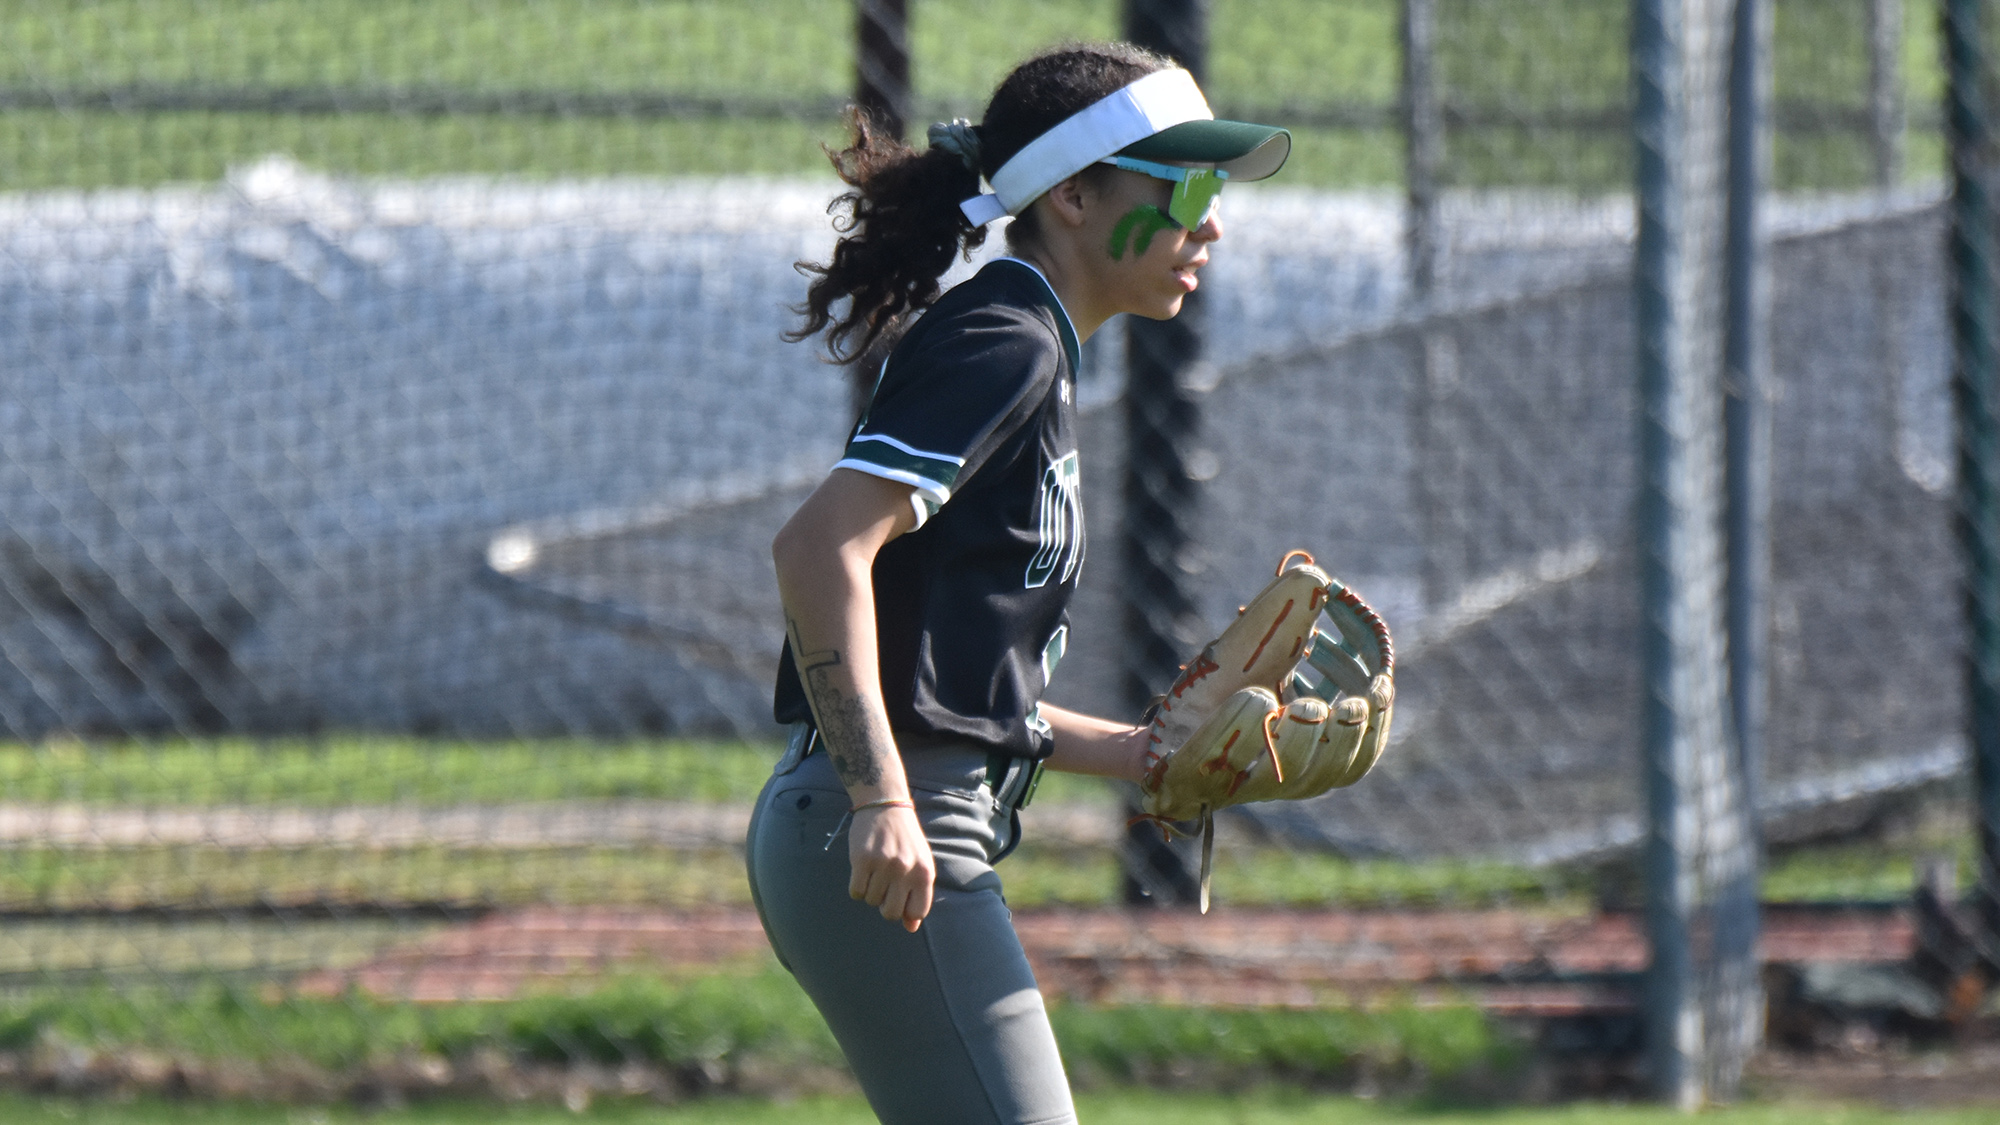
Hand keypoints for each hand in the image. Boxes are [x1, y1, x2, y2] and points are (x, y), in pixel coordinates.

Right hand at [848, 803, 935, 931]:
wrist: (886, 806)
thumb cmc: (905, 840)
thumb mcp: (919, 864)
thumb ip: (918, 895)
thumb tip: (911, 928)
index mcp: (924, 872)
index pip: (918, 912)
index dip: (907, 912)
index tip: (901, 900)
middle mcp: (906, 870)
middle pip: (891, 913)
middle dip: (886, 906)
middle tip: (885, 889)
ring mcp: (883, 865)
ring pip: (872, 901)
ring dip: (871, 892)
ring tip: (875, 872)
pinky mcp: (862, 860)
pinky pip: (856, 892)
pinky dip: (857, 887)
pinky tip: (863, 872)